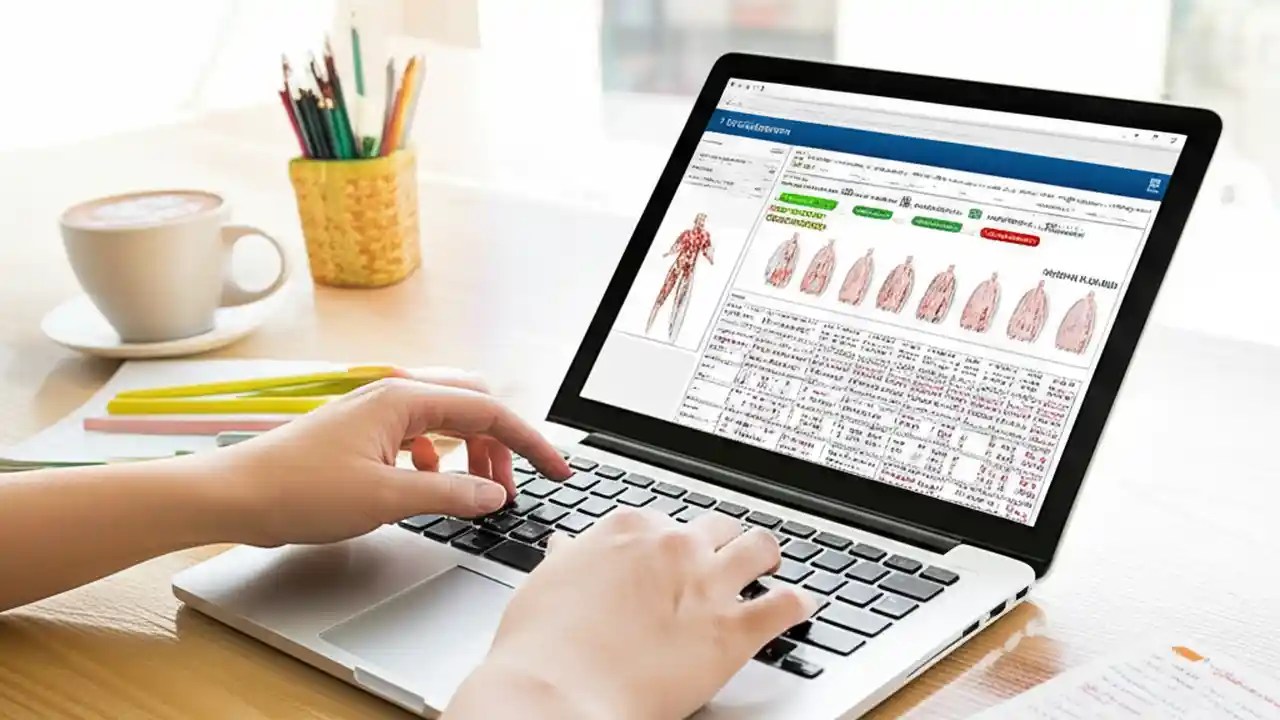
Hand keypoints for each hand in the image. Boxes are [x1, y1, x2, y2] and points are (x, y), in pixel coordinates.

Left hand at [207, 370, 569, 546]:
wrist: (233, 495)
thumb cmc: (298, 491)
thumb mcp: (386, 498)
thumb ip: (450, 494)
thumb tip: (495, 492)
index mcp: (403, 399)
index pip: (488, 411)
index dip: (530, 443)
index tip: (557, 469)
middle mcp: (392, 395)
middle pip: (471, 407)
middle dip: (501, 445)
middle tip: (513, 486)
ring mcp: (375, 413)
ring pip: (446, 422)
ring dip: (470, 454)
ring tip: (477, 491)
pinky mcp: (362, 433)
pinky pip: (419, 436)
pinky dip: (439, 458)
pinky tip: (429, 484)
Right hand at [448, 509, 816, 718]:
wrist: (555, 692)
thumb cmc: (540, 647)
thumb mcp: (546, 584)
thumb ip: (571, 561)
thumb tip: (570, 548)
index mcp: (628, 530)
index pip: (666, 522)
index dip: (673, 543)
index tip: (675, 556)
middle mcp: (674, 546)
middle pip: (717, 528)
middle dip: (722, 544)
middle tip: (723, 562)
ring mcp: (707, 585)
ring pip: (760, 550)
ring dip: (768, 559)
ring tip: (771, 569)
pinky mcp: (733, 631)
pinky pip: (785, 606)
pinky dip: (797, 606)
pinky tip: (799, 609)